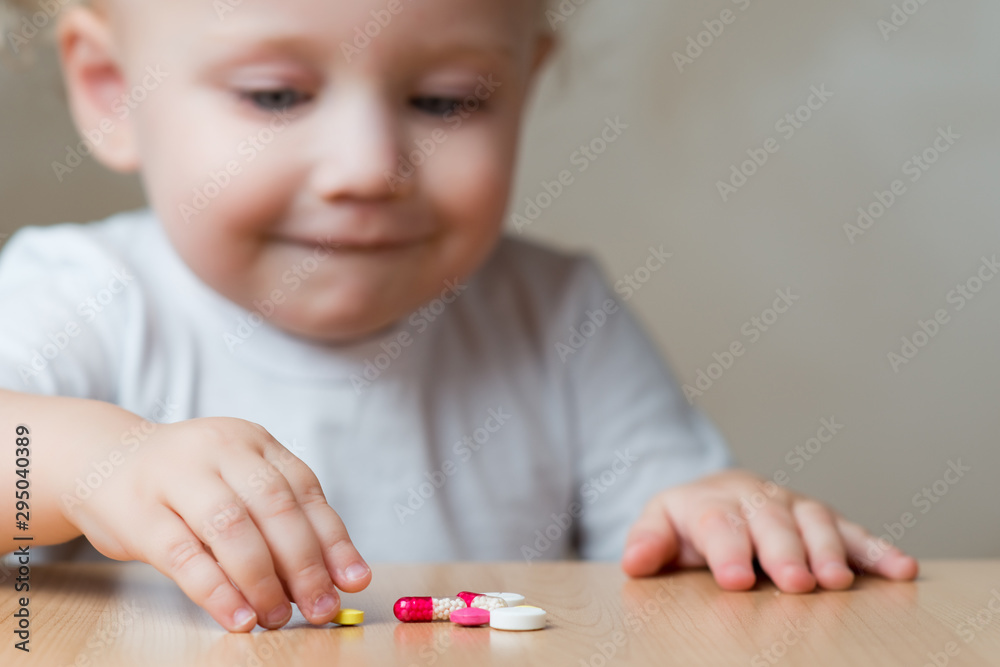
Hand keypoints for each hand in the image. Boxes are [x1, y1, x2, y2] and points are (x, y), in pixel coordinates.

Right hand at [61, 417, 370, 630]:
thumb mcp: (238, 484)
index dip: (333, 539)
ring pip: (230, 527)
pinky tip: (239, 617)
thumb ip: (282, 523)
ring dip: (262, 578)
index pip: (304, 490)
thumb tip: (335, 579)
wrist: (104, 461)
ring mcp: (174, 475)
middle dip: (305, 563)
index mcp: (253, 441)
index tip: (354, 581)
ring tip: (279, 616)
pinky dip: (217, 590)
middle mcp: (219, 448)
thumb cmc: (188, 484)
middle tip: (321, 607)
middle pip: (273, 506)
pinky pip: (183, 555)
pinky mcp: (137, 511)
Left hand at [621, 469, 917, 591]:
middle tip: (795, 582)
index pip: (718, 525)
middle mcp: (757, 499)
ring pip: (815, 522)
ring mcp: (793, 506)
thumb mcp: (658, 525)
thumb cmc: (687, 520)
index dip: (728, 551)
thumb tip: (634, 561)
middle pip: (771, 523)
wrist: (716, 492)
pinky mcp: (822, 519)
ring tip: (839, 581)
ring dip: (829, 551)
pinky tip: (901, 569)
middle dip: (784, 552)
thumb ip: (647, 542)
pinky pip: (854, 532)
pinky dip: (877, 550)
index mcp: (712, 502)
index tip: (735, 579)